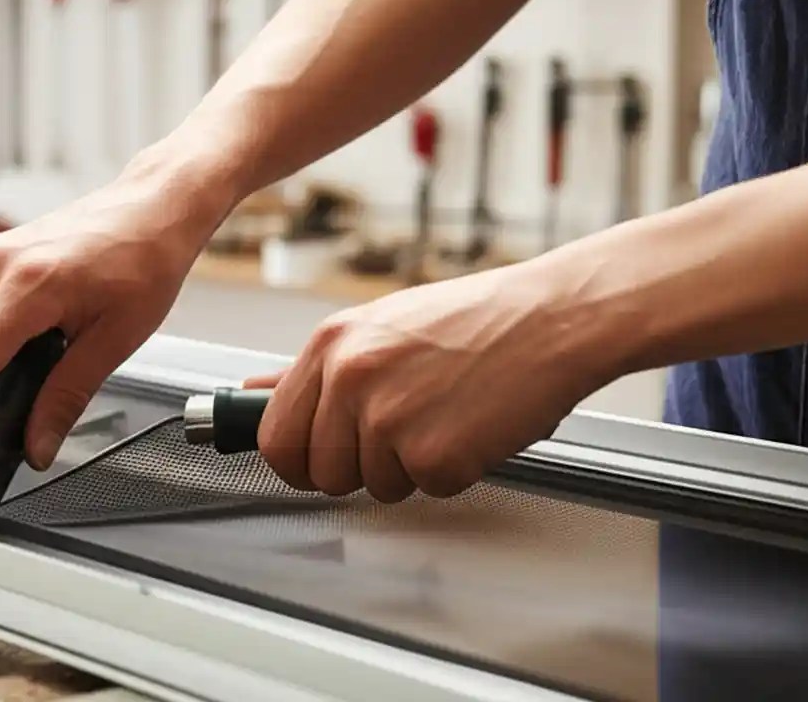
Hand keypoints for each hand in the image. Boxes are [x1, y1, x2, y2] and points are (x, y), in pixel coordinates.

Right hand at [0, 159, 232, 470]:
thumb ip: (67, 396)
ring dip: (1, 358)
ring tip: (59, 345)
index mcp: (29, 285)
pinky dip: (4, 334)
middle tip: (35, 402)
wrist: (153, 207)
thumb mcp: (115, 340)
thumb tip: (36, 445)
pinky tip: (45, 330)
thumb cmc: (145, 260)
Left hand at [245, 261, 621, 500]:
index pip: (276, 435)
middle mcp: (350, 380)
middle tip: (400, 438)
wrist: (554, 317)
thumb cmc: (475, 321)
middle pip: (319, 473)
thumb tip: (253, 393)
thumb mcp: (379, 326)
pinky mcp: (434, 455)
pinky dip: (454, 471)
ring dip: (410, 468)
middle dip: (354, 471)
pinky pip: (427, 489)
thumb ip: (314, 369)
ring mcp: (389, 419)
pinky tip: (472, 426)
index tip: (317, 461)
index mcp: (330, 346)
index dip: (298, 460)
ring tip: (445, 416)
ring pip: (374, 486)